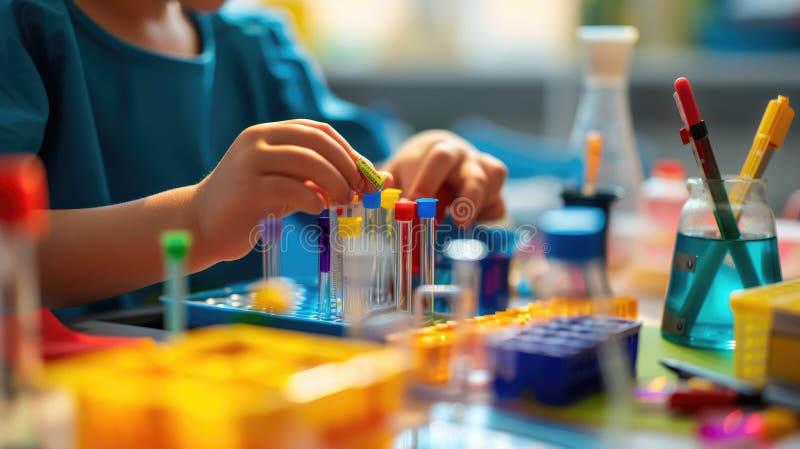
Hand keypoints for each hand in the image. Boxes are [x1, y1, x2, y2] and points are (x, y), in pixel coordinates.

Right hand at [192, 119, 382, 261]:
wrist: (200, 224)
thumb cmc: (250, 205)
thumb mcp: (288, 185)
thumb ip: (321, 179)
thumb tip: (377, 181)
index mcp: (269, 133)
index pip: (318, 131)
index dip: (347, 151)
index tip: (364, 175)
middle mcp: (258, 139)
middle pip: (316, 141)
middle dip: (345, 165)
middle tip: (358, 190)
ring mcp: (249, 162)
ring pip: (306, 160)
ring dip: (333, 181)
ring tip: (343, 200)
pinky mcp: (246, 188)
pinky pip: (289, 187)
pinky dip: (312, 198)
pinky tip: (318, 209)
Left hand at [383, 130, 506, 225]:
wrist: (438, 160)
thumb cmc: (413, 169)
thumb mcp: (398, 174)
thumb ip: (388, 185)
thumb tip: (378, 194)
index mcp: (442, 150)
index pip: (439, 160)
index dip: (428, 183)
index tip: (413, 206)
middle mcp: (467, 160)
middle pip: (475, 174)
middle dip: (467, 199)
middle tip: (456, 221)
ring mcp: (484, 175)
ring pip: (495, 181)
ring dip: (480, 205)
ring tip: (460, 224)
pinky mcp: (494, 195)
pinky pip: (498, 206)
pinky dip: (486, 219)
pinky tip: (466, 228)